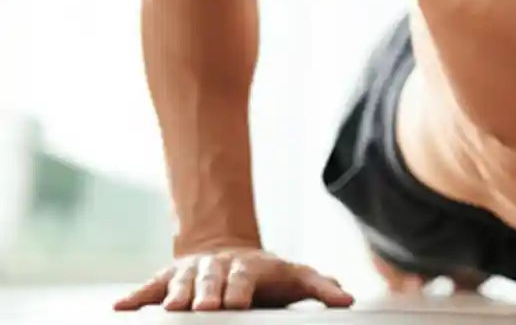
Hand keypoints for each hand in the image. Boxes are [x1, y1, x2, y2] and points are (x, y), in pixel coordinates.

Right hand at [112, 247, 354, 311]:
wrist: (234, 252)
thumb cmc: (271, 276)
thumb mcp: (298, 278)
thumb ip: (321, 288)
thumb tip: (348, 300)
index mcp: (249, 268)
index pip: (243, 280)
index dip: (239, 291)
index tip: (236, 304)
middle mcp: (218, 267)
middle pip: (210, 279)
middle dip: (205, 293)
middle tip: (201, 308)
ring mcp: (192, 272)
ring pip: (180, 282)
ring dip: (172, 296)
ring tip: (166, 311)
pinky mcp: (170, 279)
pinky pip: (150, 288)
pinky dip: (135, 297)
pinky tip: (119, 309)